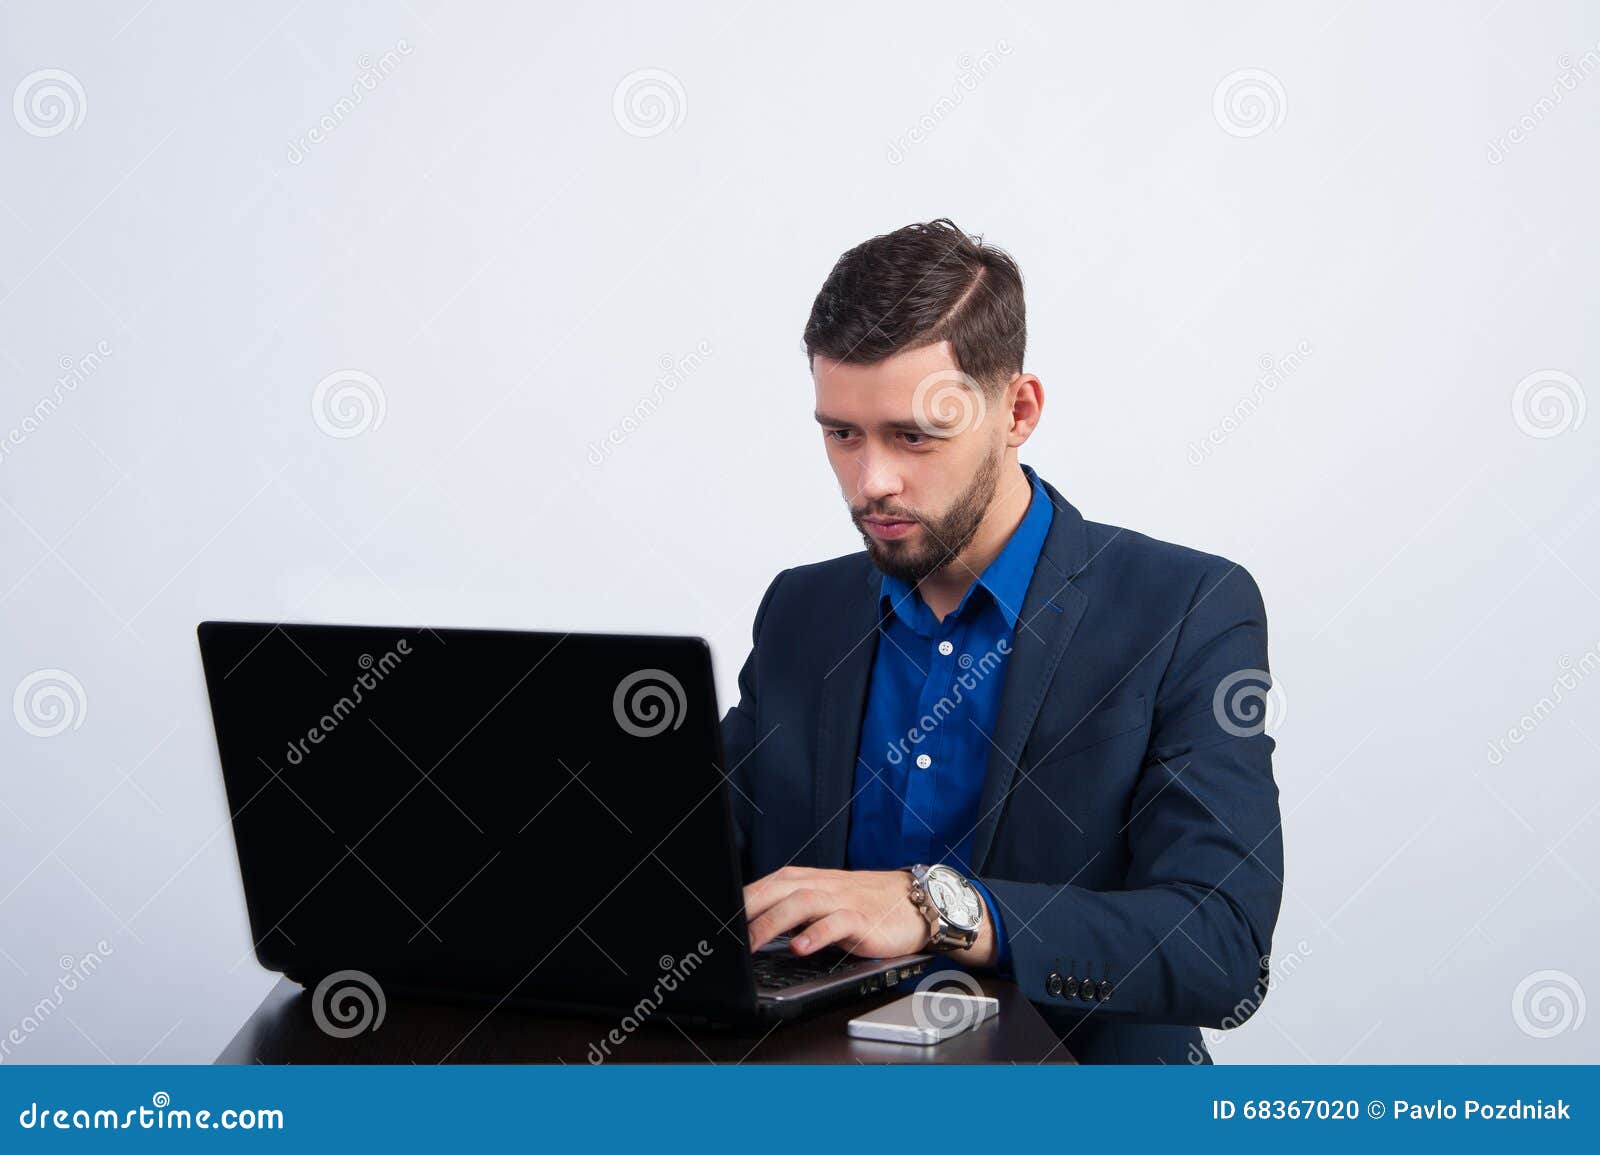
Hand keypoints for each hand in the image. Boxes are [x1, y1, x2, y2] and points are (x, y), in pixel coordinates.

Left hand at [743, 865, 996, 967]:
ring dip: (772, 922)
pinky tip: (800, 947)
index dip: (738, 902)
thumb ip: (790, 909)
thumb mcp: (823, 901)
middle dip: (746, 909)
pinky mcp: (863, 919)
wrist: (917, 902)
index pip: (763, 885)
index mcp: (805, 880)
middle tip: (724, 934)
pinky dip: (816, 934)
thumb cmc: (866, 903)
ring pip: (800, 903)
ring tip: (752, 942)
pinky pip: (836, 923)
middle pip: (776, 889)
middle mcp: (820, 885)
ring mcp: (842, 900)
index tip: (715, 921)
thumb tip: (749, 928)